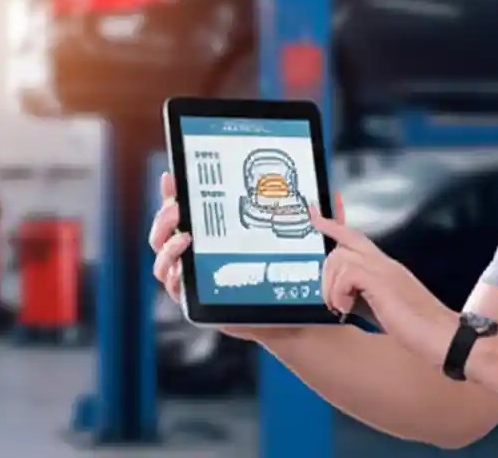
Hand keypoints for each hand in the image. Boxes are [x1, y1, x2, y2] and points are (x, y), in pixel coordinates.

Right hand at [148, 171, 305, 342]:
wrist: (299, 320)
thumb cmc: (297, 279)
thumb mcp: (309, 244)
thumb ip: (321, 221)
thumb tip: (334, 195)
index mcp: (220, 235)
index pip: (188, 209)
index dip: (173, 193)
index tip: (172, 177)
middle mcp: (202, 256)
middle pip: (166, 232)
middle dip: (164, 216)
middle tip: (177, 208)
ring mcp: (198, 279)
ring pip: (163, 260)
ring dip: (166, 245)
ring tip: (183, 236)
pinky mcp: (199, 302)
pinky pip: (173, 288)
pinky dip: (172, 274)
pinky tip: (183, 263)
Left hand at [311, 202, 460, 366]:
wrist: (444, 337)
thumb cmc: (418, 329)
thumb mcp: (384, 307)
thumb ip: (365, 296)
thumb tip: (341, 297)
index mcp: (386, 267)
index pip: (355, 237)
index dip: (333, 225)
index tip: (315, 215)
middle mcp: (384, 263)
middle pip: (343, 243)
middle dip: (327, 269)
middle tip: (330, 295)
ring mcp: (384, 270)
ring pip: (340, 257)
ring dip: (331, 286)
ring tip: (342, 307)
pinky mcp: (381, 281)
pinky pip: (346, 273)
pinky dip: (339, 293)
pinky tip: (347, 309)